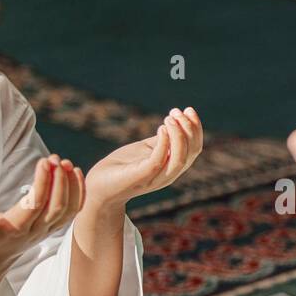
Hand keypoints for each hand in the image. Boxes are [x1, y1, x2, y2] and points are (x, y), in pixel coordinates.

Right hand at [0, 154, 83, 268]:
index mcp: (16, 228)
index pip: (35, 205)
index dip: (42, 183)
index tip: (44, 162)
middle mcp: (36, 230)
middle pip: (56, 207)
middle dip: (59, 180)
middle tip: (55, 158)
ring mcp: (48, 230)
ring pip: (69, 210)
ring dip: (71, 185)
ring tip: (66, 162)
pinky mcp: (55, 227)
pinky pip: (74, 211)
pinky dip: (80, 193)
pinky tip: (76, 173)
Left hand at [84, 107, 203, 211]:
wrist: (99, 186)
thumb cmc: (123, 166)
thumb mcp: (146, 149)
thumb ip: (162, 141)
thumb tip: (175, 122)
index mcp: (173, 166)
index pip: (195, 148)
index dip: (196, 128)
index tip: (188, 109)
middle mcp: (169, 174)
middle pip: (192, 153)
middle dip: (189, 128)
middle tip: (176, 111)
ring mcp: (155, 178)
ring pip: (180, 159)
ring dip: (179, 136)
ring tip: (169, 118)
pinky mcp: (140, 177)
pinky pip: (158, 161)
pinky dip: (163, 144)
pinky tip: (161, 128)